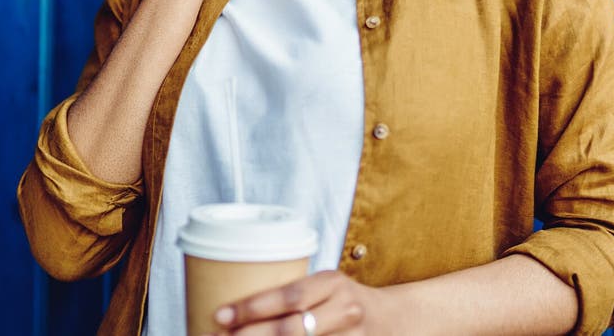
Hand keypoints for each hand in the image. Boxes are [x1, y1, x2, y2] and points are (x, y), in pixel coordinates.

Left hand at [207, 270, 394, 335]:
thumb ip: (295, 294)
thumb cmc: (344, 300)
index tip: (220, 314)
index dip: (253, 307)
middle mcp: (344, 310)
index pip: (290, 296)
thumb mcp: (325, 286)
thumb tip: (238, 306)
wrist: (392, 321)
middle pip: (291, 330)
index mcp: (333, 283)